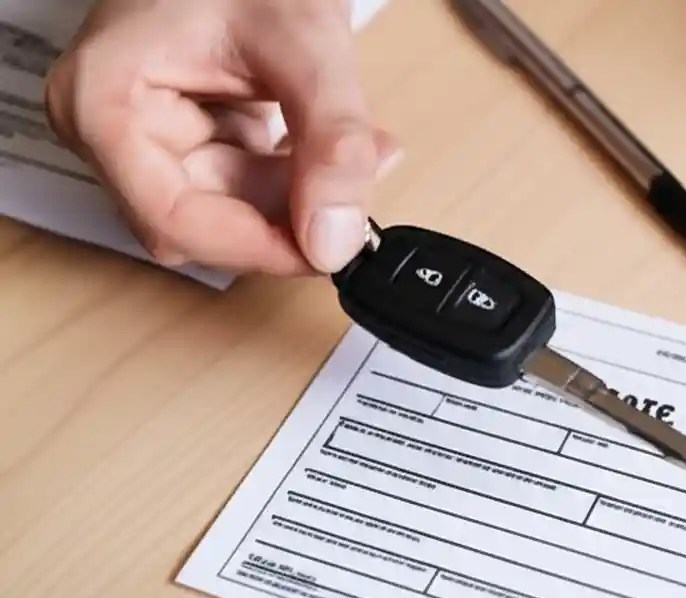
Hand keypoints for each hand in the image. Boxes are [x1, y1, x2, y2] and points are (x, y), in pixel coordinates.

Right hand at [45, 0, 400, 274]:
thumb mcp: (306, 44)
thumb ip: (331, 144)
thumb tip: (336, 238)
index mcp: (106, 103)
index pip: (175, 220)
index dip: (257, 247)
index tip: (326, 250)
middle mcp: (114, 128)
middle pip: (205, 221)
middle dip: (289, 213)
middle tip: (361, 190)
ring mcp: (148, 131)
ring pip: (233, 208)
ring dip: (304, 194)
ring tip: (364, 150)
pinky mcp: (188, 130)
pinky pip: (246, 180)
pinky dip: (299, 173)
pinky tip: (342, 146)